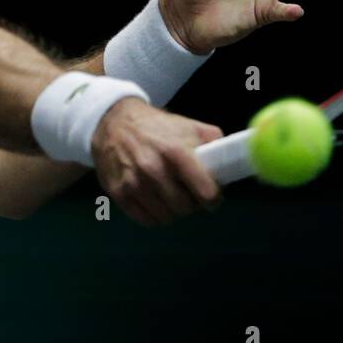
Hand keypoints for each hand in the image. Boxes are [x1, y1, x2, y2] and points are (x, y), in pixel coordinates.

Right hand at [91, 97, 223, 226]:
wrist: (113, 122)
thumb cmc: (156, 127)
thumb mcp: (188, 125)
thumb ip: (213, 142)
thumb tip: (230, 163)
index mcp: (176, 151)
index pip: (205, 191)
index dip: (213, 198)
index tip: (212, 197)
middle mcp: (154, 170)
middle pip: (185, 208)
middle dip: (192, 204)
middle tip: (189, 194)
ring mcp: (134, 183)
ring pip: (166, 217)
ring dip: (173, 211)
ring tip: (171, 196)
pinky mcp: (119, 193)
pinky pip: (146, 220)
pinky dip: (154, 216)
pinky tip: (155, 201)